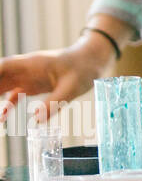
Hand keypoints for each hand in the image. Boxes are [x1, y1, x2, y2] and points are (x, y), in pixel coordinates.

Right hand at [0, 25, 121, 123]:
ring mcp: (28, 77)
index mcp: (32, 64)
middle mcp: (26, 69)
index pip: (4, 66)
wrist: (94, 60)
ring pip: (3, 85)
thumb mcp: (72, 87)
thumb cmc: (84, 68)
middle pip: (0, 77)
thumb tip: (37, 120)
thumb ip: (55, 102)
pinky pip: (14, 95)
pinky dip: (6, 105)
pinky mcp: (34, 85)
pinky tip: (2, 118)